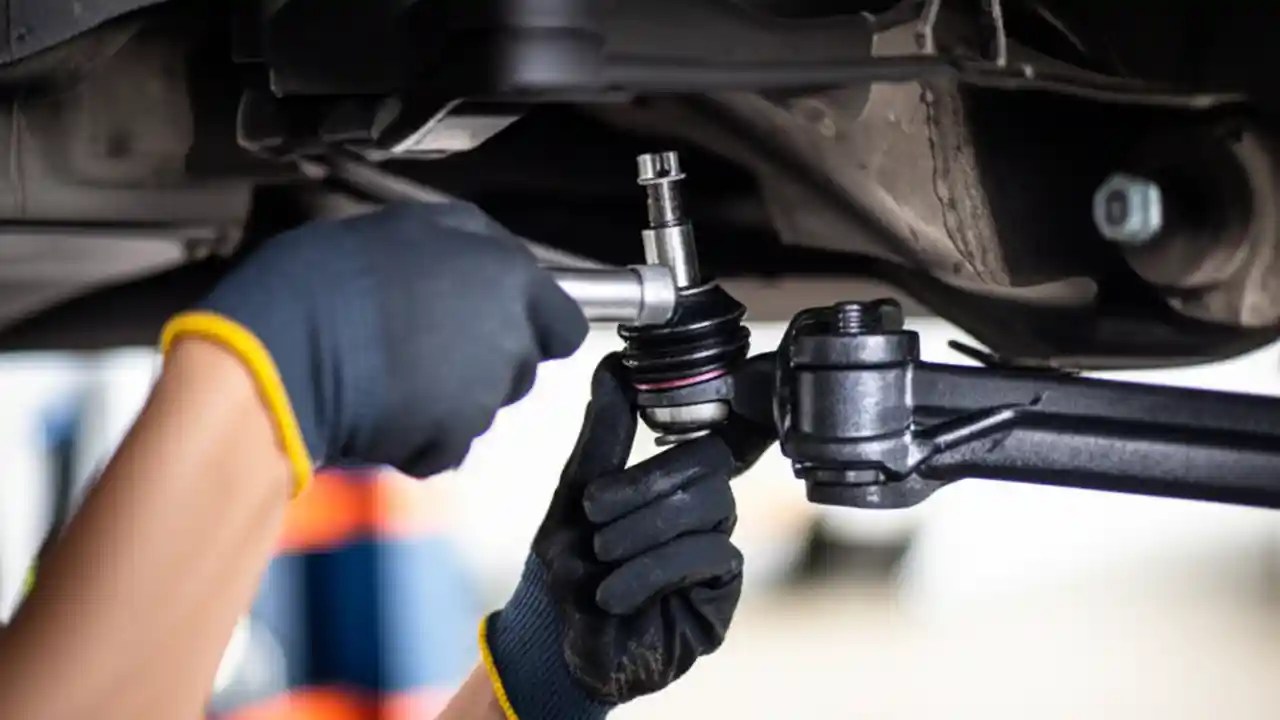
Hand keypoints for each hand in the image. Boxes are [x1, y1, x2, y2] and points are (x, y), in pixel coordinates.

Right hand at [161, 202, 586, 491]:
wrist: (280, 353)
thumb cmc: (325, 280)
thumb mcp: (403, 228)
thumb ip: (461, 249)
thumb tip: (481, 257)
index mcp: (505, 275)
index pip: (563, 323)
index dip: (536, 328)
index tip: (505, 327)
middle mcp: (507, 337)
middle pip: (520, 366)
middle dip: (484, 364)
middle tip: (422, 347)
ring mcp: (482, 394)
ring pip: (481, 407)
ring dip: (447, 401)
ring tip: (388, 377)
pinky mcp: (449, 440)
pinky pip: (444, 446)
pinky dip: (418, 439)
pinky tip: (376, 412)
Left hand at [483, 356, 774, 717]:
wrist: (556, 640)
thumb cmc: (566, 564)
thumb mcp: (577, 489)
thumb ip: (604, 431)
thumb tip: (615, 363)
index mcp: (673, 483)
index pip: (701, 442)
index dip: (669, 447)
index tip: (620, 470)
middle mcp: (703, 513)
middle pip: (708, 467)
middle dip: (643, 490)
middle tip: (594, 516)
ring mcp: (716, 552)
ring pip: (712, 508)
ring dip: (642, 533)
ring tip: (601, 559)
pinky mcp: (721, 595)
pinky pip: (712, 556)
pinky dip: (653, 570)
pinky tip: (615, 594)